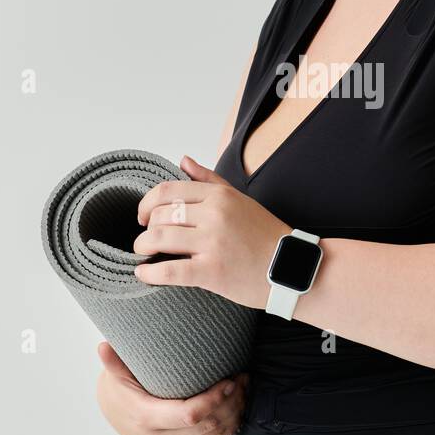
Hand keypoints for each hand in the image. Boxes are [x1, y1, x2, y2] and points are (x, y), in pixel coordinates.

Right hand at [96, 341, 249, 434]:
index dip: (214, 399)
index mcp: (146, 419)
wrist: (114, 415)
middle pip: (208, 425)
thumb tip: (103, 347)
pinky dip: (228, 427)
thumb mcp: (115, 375)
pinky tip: (236, 407)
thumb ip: (113, 362)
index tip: (229, 380)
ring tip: (243, 389)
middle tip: (242, 378)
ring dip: (234, 414)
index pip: (190, 414)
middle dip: (231, 402)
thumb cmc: (119, 389)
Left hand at [131, 153, 290, 308]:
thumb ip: (209, 180)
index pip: (167, 191)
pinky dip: (150, 272)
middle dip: (146, 228)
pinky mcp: (212, 272)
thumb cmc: (265, 236)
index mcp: (219, 196)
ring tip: (144, 253)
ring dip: (143, 246)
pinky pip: (169, 270)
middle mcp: (214, 215)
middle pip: (160, 215)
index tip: (143, 216)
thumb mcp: (240, 199)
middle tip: (145, 239)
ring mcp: (213, 243)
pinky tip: (143, 273)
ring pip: (158, 239)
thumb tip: (183, 161)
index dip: (146, 204)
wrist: (291, 267)